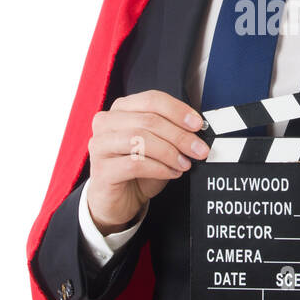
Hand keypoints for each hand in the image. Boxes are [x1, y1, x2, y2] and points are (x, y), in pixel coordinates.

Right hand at [84, 90, 209, 233]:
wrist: (119, 200)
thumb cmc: (137, 171)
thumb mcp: (158, 146)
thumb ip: (171, 132)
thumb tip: (196, 129)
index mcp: (121, 109)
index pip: (152, 99)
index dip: (178, 111)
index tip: (197, 124)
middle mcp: (107, 123)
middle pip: (149, 120)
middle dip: (180, 135)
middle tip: (198, 149)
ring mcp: (100, 146)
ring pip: (140, 140)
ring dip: (170, 152)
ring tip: (184, 163)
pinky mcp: (101, 170)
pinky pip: (135, 164)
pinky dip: (159, 168)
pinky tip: (171, 173)